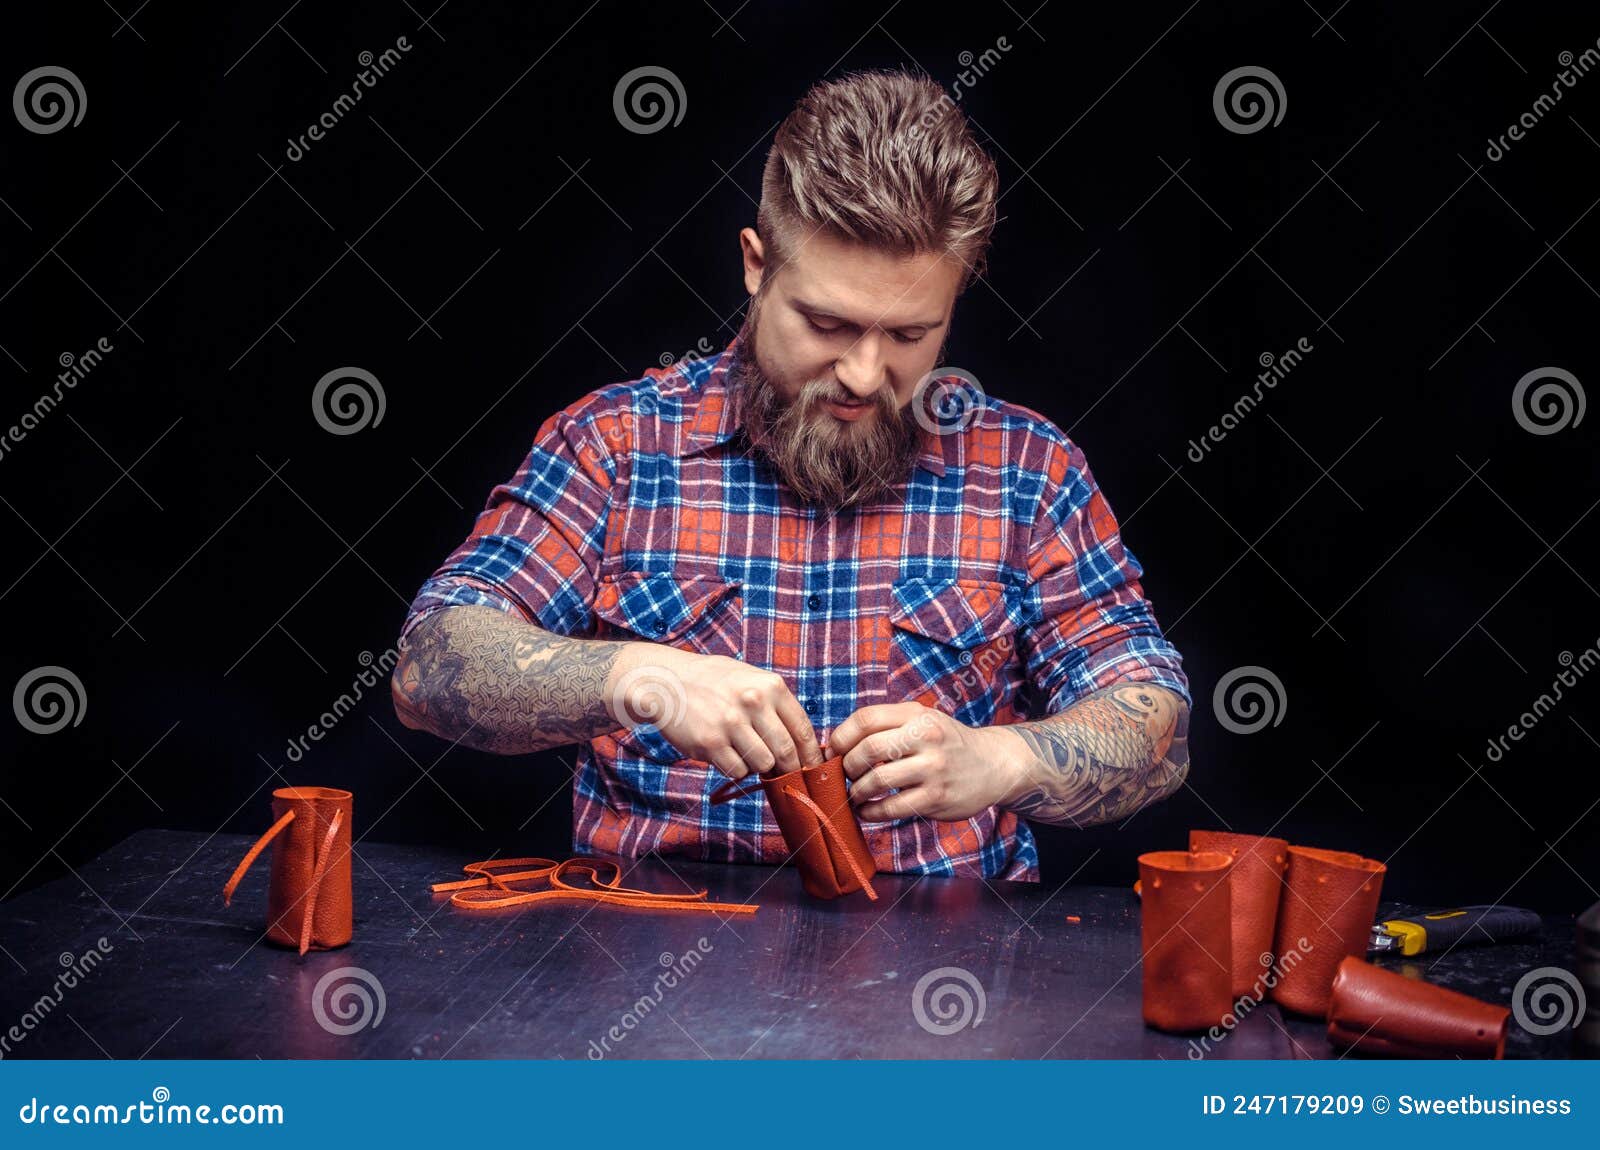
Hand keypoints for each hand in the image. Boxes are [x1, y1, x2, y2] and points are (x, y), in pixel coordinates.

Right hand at [606, 643, 822, 780]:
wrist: (667, 681)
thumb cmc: (714, 681)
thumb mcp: (751, 679)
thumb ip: (776, 705)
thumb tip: (804, 743)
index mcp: (770, 686)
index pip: (802, 730)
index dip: (811, 755)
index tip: (813, 768)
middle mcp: (753, 702)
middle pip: (786, 752)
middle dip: (789, 768)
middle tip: (786, 774)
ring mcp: (731, 723)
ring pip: (763, 765)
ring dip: (759, 766)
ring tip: (746, 752)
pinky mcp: (710, 743)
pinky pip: (737, 771)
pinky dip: (736, 768)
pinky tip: (727, 753)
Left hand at [827, 702, 1022, 821]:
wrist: (993, 764)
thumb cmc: (946, 742)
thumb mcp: (922, 721)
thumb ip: (886, 726)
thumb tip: (836, 744)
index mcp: (916, 715)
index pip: (865, 719)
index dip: (841, 737)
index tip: (833, 752)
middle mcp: (925, 738)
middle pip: (867, 749)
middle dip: (846, 766)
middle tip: (843, 776)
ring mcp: (932, 768)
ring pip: (876, 780)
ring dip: (856, 792)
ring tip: (855, 795)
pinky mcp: (936, 798)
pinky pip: (891, 808)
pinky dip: (870, 812)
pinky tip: (867, 811)